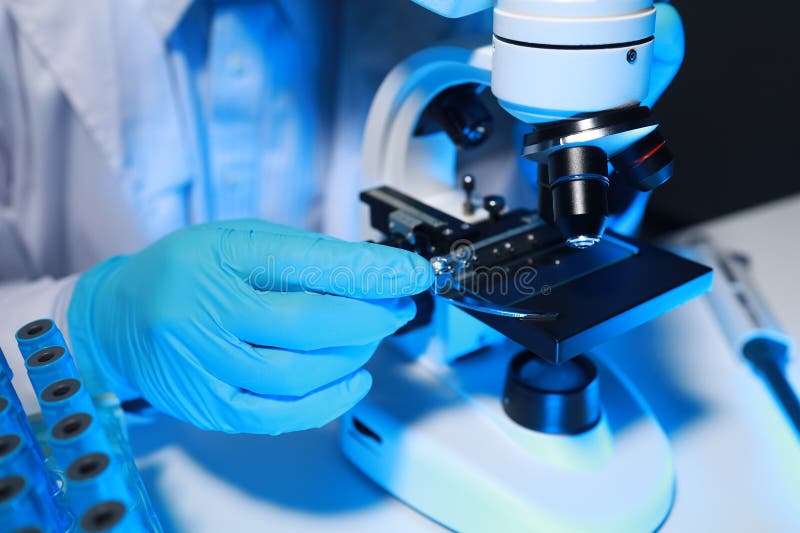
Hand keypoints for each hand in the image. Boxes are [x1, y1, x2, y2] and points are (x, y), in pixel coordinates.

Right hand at [68, 220, 432, 433]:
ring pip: (301, 372)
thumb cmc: (185, 272)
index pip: (309, 264)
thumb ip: (303, 257)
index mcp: (216, 259)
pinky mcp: (210, 406)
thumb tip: (374, 273)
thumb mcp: (239, 241)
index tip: (412, 273)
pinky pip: (280, 414)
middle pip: (310, 323)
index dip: (372, 271)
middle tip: (397, 304)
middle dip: (371, 315)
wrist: (119, 319)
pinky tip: (354, 379)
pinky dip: (328, 400)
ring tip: (372, 333)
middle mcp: (204, 313)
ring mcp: (205, 366)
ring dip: (354, 353)